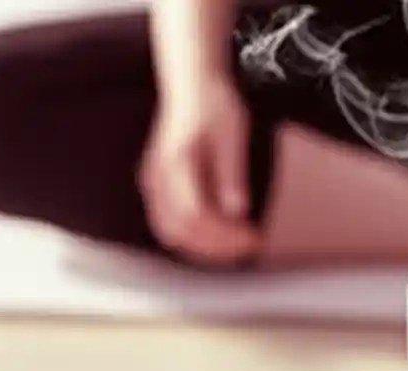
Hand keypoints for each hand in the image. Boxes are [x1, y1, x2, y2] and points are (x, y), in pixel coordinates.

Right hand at [139, 77, 259, 266]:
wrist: (191, 86)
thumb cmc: (214, 106)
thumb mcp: (233, 135)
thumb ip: (232, 174)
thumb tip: (237, 211)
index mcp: (177, 161)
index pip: (196, 215)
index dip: (225, 235)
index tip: (254, 237)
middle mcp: (158, 176)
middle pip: (182, 231)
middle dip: (218, 247)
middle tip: (251, 245)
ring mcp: (153, 184)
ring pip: (172, 234)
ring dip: (205, 248)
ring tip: (237, 246)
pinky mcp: (156, 189)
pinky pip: (169, 226)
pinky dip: (194, 239)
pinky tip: (219, 237)